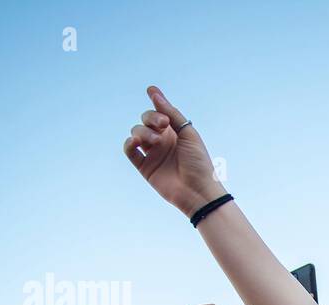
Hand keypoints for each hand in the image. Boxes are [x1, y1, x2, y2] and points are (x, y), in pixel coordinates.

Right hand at [122, 86, 225, 217]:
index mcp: (175, 132)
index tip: (151, 90)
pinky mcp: (145, 167)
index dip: (156, 102)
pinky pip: (130, 151)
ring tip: (156, 142)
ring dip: (144, 132)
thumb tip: (154, 93)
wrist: (198, 191)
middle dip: (151, 118)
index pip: (160, 112)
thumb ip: (171, 113)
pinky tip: (136, 141)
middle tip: (163, 125)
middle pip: (146, 120)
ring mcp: (153, 154)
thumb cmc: (199, 162)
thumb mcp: (188, 133)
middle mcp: (163, 141)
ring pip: (136, 132)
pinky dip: (129, 143)